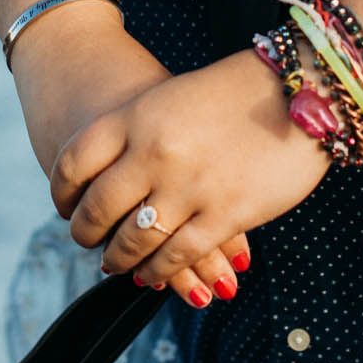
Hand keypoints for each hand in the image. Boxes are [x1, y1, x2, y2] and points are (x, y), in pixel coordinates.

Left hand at [9, 11, 253, 303]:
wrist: (301, 88)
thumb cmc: (236, 91)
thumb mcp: (171, 97)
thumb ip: (137, 133)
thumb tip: (110, 176)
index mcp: (137, 116)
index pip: (74, 162)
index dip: (62, 191)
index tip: (64, 205)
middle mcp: (155, 152)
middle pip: (97, 209)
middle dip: (86, 232)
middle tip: (87, 240)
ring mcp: (189, 187)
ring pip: (133, 240)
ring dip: (118, 258)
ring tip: (114, 262)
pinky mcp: (225, 215)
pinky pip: (177, 255)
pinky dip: (158, 270)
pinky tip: (150, 274)